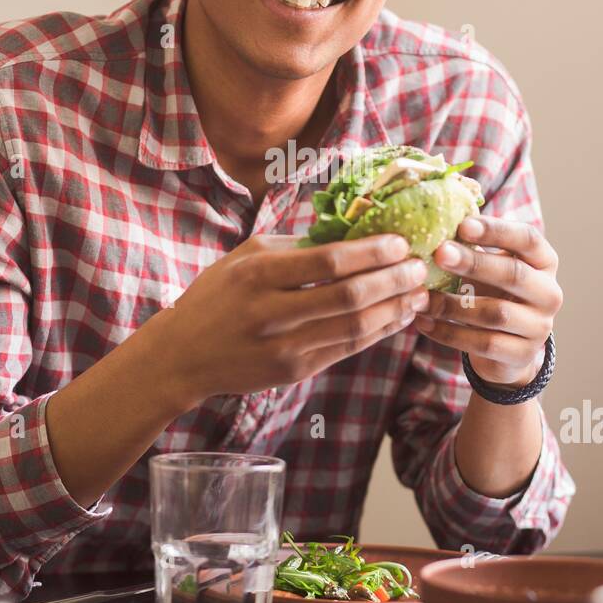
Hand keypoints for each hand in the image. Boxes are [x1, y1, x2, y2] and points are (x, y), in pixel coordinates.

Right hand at [158, 233, 429, 405]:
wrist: (182, 355)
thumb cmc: (217, 296)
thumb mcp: (246, 257)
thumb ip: (295, 246)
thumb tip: (352, 231)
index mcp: (258, 273)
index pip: (330, 260)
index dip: (373, 252)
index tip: (401, 242)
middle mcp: (271, 311)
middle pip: (350, 295)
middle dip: (394, 280)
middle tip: (421, 267)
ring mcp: (284, 346)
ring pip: (355, 327)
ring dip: (395, 309)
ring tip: (419, 293)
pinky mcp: (293, 371)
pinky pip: (347, 350)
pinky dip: (378, 332)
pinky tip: (397, 317)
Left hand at [413, 215, 562, 387]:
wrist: (508, 348)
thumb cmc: (494, 292)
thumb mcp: (491, 267)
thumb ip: (473, 247)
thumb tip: (433, 222)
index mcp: (544, 261)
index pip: (528, 239)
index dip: (496, 230)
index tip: (462, 225)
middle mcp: (549, 292)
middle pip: (514, 274)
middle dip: (474, 263)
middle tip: (439, 253)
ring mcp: (540, 326)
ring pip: (496, 313)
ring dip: (453, 304)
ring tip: (422, 297)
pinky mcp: (523, 354)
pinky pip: (483, 344)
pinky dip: (449, 333)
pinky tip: (424, 323)